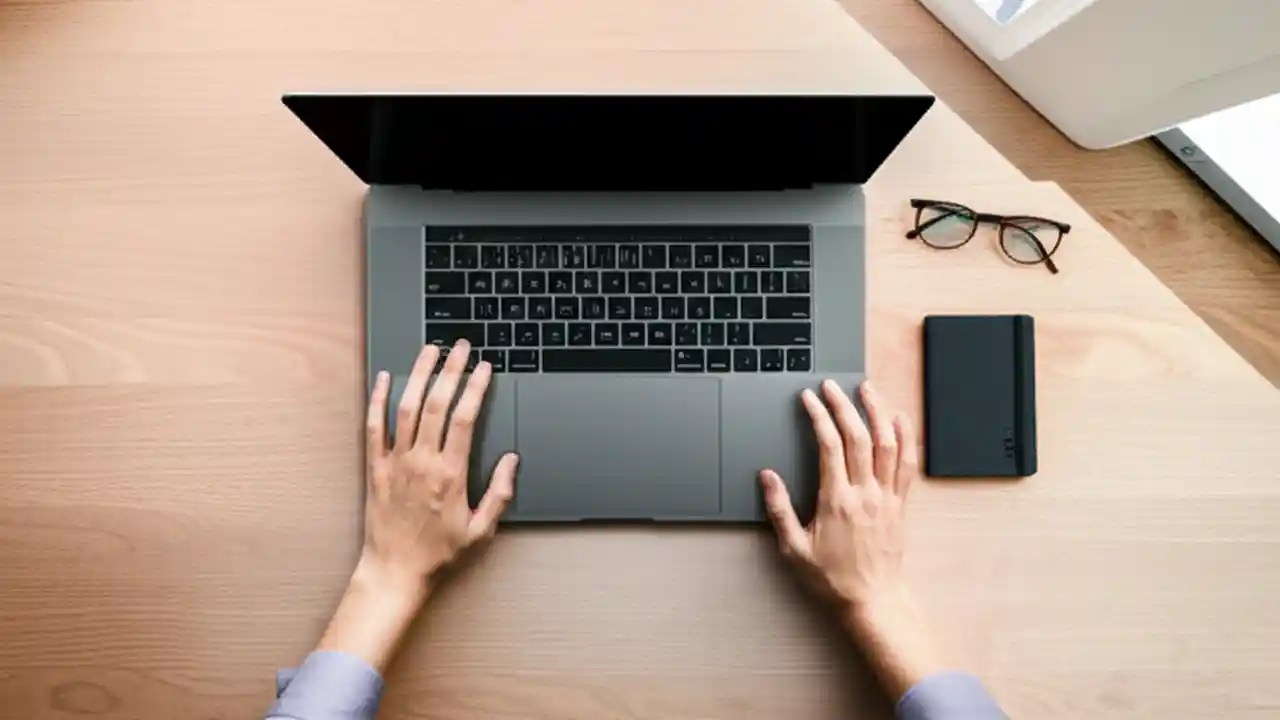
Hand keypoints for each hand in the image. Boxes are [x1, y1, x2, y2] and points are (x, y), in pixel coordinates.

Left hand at [315, 341, 516, 670]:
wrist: (394, 572)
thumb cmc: (438, 554)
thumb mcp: (482, 530)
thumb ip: (499, 493)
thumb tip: (511, 460)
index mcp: (450, 474)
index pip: (464, 418)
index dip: (476, 388)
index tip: (485, 368)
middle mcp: (422, 462)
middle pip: (436, 403)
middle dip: (451, 370)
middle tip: (461, 347)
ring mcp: (396, 462)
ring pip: (406, 407)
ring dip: (419, 374)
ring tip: (430, 350)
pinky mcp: (375, 467)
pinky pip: (374, 426)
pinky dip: (379, 399)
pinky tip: (386, 378)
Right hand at [762, 379, 941, 698]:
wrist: (873, 601)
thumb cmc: (832, 579)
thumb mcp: (794, 548)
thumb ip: (779, 509)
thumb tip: (766, 476)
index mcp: (836, 500)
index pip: (828, 445)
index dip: (818, 416)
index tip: (809, 398)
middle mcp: (864, 493)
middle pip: (858, 436)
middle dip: (844, 405)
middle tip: (832, 386)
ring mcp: (886, 497)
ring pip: (887, 443)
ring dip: (877, 412)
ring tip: (867, 390)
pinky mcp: (900, 504)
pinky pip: (907, 463)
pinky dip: (905, 437)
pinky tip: (900, 420)